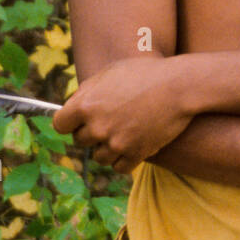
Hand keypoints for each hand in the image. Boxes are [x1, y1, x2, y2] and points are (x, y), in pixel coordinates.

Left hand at [52, 54, 193, 174]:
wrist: (180, 86)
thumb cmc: (146, 73)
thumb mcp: (111, 73)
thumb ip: (88, 90)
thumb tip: (73, 105)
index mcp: (85, 104)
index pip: (60, 124)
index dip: (69, 122)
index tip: (78, 121)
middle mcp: (96, 126)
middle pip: (81, 141)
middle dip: (92, 133)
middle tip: (110, 121)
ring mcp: (115, 143)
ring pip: (99, 156)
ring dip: (108, 148)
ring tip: (125, 132)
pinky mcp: (135, 154)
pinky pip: (119, 167)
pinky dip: (125, 159)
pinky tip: (133, 145)